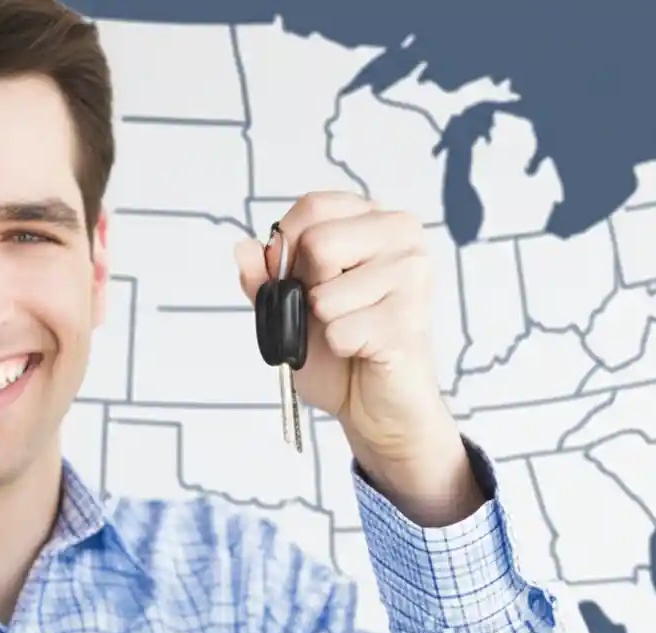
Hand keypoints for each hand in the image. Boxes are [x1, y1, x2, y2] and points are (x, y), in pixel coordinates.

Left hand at [234, 191, 482, 525]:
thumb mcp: (289, 306)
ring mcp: (412, 277)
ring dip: (323, 323)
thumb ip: (265, 277)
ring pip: (324, 294)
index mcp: (376, 220)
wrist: (376, 404)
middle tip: (329, 308)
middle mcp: (402, 238)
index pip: (315, 205)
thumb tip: (243, 249)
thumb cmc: (340, 349)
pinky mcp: (409, 320)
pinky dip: (339, 350)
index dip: (288, 241)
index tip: (295, 272)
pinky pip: (340, 331)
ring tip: (352, 331)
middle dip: (306, 286)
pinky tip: (363, 351)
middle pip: (317, 243)